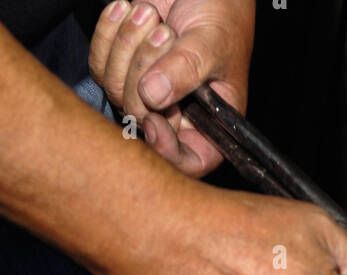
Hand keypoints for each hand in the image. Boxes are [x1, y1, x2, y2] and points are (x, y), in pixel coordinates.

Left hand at [89, 0, 254, 175]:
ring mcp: (146, 94)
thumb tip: (153, 96)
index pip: (188, 162)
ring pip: (115, 90)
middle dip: (144, 69)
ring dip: (128, 45)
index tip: (155, 119)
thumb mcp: (212, 41)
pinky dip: (108, 33)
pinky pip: (98, 65)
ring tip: (150, 15)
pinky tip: (127, 9)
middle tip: (164, 33)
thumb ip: (186, 70)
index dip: (167, 150)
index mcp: (211, 123)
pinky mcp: (121, 69)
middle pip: (141, 119)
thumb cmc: (222, 12)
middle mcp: (177, 115)